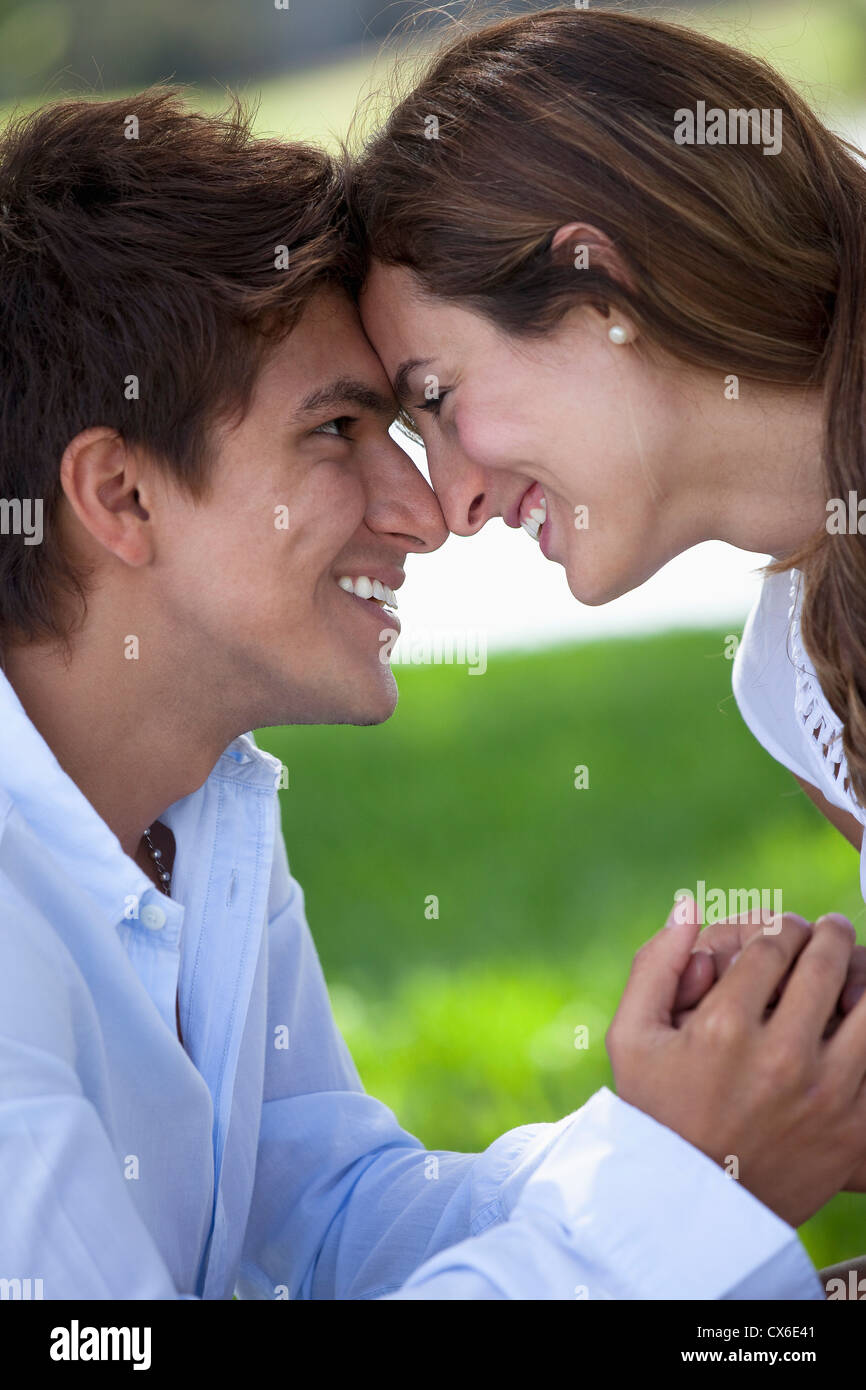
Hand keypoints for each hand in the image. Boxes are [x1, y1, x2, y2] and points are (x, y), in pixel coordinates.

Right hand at [606, 908, 865, 1226]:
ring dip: (861, 973)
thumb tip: (687, 906)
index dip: (779, 924)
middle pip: (822, 963)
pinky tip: (858, 1017)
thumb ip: (654, 963)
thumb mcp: (630, 1038)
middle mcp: (780, 1058)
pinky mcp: (854, 1129)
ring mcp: (825, 1095)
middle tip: (826, 929)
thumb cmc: (656, 1114)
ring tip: (853, 965)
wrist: (690, 1208)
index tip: (780, 929)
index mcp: (724, 1029)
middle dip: (825, 934)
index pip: (771, 943)